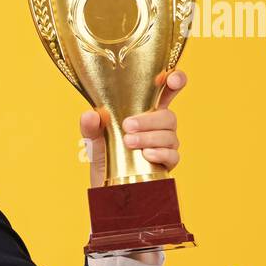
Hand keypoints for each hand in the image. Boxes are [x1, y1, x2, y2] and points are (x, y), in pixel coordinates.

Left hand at [80, 68, 186, 189]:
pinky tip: (146, 155)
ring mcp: (166, 145)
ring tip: (128, 143)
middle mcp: (159, 126)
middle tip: (127, 126)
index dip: (175, 80)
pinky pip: (173, 156)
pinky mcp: (167, 164)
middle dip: (149, 120)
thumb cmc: (104, 155)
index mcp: (145, 112)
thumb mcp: (92, 138)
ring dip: (149, 137)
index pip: (166, 91)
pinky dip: (160, 153)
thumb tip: (90, 114)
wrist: (106, 186)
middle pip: (168, 116)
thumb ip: (90, 125)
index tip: (172, 79)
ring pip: (170, 135)